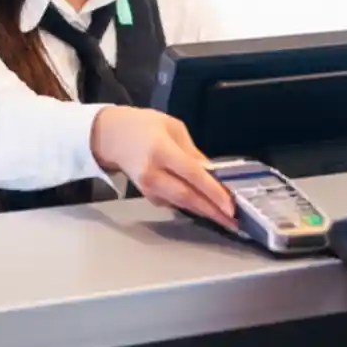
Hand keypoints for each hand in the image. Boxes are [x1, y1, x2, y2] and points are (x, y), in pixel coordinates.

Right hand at [90, 106, 237, 231]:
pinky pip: (174, 202)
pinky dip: (192, 205)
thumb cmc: (143, 126)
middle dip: (213, 211)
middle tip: (234, 221)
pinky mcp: (148, 195)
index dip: (213, 192)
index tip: (230, 205)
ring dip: (205, 211)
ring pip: (182, 204)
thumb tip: (212, 173)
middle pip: (187, 197)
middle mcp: (153, 173)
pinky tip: (207, 207)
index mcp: (161, 151)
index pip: (192, 175)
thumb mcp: (173, 128)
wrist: (112, 136)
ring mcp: (148, 187)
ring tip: (226, 218)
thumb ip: (193, 152)